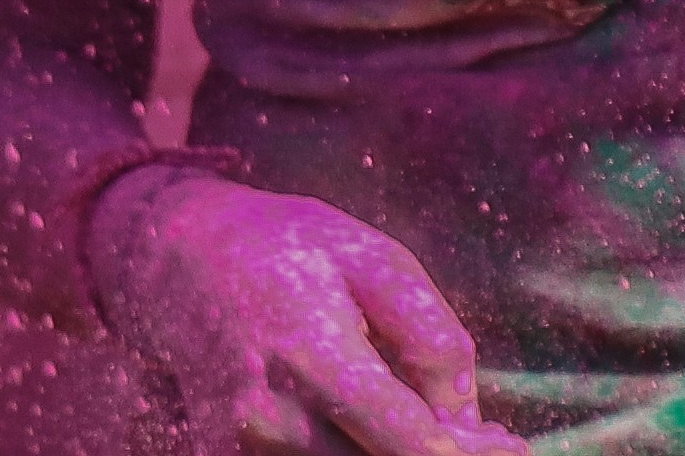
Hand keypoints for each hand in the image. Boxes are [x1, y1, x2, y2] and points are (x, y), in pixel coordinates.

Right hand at [89, 166, 519, 455]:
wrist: (174, 261)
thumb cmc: (287, 249)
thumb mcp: (371, 257)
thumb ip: (430, 336)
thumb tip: (467, 421)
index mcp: (309, 352)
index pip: (403, 440)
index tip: (511, 449)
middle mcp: (268, 418)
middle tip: (489, 442)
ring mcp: (240, 451)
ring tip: (433, 431)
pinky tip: (381, 434)